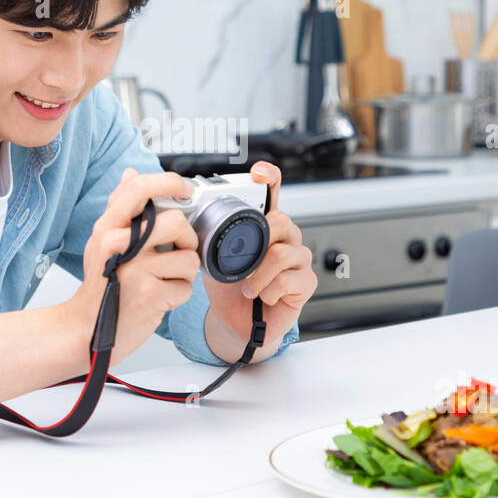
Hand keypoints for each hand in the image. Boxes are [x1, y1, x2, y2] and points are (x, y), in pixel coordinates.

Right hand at [65, 167, 201, 364]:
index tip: (185, 190)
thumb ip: (120, 207)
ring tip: (163, 280)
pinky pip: (185, 287)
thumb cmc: (100, 285)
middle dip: (188, 240)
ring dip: (184, 273)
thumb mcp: (102, 241)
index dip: (169, 182)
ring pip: (188, 258)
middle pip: (177, 222)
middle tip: (178, 252)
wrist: (85, 330)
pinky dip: (178, 295)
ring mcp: (134, 270)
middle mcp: (118, 243)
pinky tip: (159, 299)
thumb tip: (131, 174)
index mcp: (108, 226)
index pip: (139, 188)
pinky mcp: (149, 295)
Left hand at [202, 161, 316, 361]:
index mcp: (265, 225)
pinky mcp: (306, 281)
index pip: (273, 193)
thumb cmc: (229, 290)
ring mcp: (299, 258)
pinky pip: (288, 279)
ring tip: (247, 288)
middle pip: (280, 220)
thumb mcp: (212, 259)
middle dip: (258, 241)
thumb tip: (191, 221)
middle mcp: (286, 237)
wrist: (237, 324)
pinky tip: (262, 297)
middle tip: (243, 263)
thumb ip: (209, 238)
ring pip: (281, 253)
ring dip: (257, 275)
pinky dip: (267, 291)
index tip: (258, 173)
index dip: (269, 178)